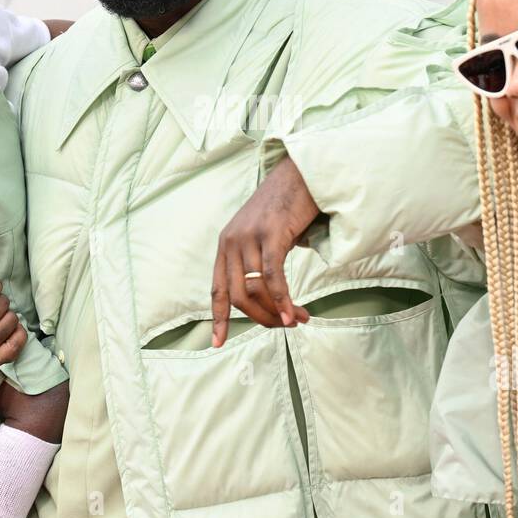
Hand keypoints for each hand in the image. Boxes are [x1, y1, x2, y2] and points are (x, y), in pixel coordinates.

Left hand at [211, 156, 317, 347]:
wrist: (300, 174)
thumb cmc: (286, 208)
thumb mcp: (263, 235)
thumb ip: (258, 262)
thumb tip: (269, 297)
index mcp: (226, 245)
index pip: (218, 290)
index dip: (218, 319)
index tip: (217, 343)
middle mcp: (232, 242)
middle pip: (238, 297)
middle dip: (262, 318)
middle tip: (285, 326)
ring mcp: (250, 237)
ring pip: (256, 289)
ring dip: (279, 310)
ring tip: (299, 319)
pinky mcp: (270, 234)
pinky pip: (272, 276)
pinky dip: (283, 299)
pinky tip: (293, 314)